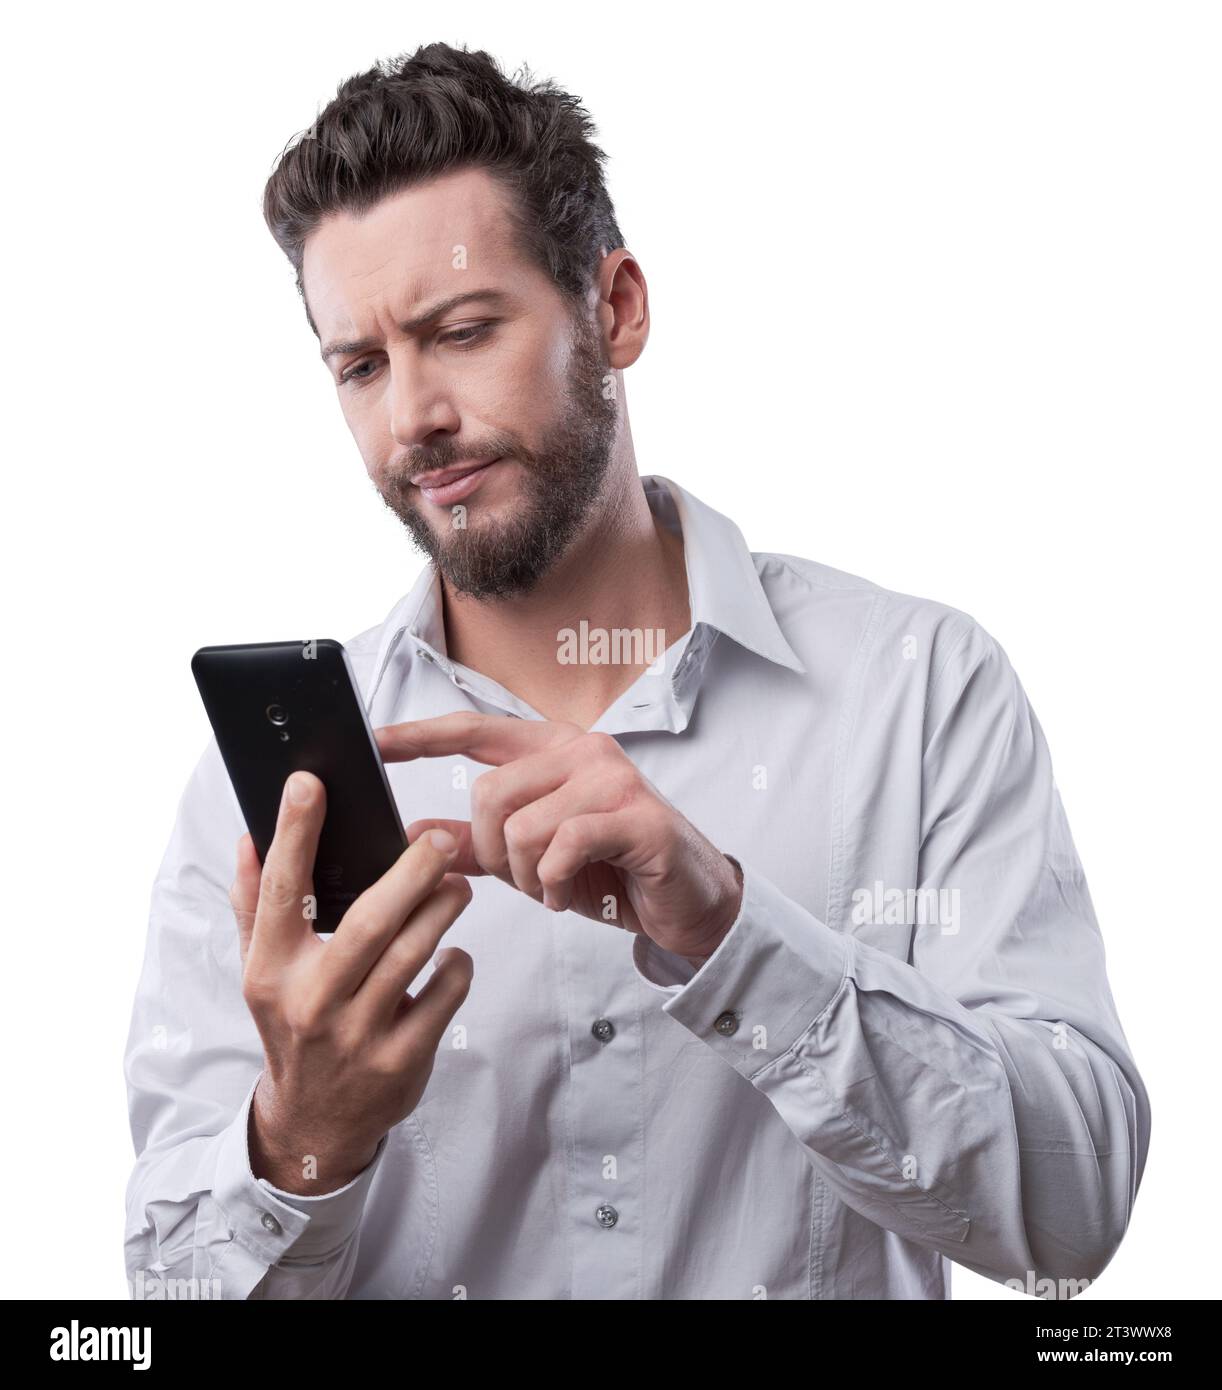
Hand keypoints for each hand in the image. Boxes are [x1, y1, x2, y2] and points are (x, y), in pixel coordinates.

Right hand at [228, 770, 472, 1194]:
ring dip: (442, 910)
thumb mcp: (261, 971)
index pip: (281, 890)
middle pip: (369, 921)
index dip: (294, 832)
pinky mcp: (401, 1060)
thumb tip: (248, 836)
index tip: (308, 782)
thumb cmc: (292, 1025)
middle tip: (438, 839)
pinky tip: (452, 951)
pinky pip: (444, 994)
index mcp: (270, 970)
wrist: (315, 1123)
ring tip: (456, 885)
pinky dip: (456, 965)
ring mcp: (357, 1035)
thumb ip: (253, 903)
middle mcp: (310, 1001)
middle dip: (410, 872)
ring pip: (413, 953)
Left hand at [374, 713, 743, 963]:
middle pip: (488, 793)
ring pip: (521, 823)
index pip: (472, 729)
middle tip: (521, 879)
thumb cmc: (611, 869)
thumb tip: (413, 836)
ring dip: (525, 875)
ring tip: (550, 887)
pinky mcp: (636, 815)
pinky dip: (553, 881)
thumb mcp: (531, 856)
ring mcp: (612, 778)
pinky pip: (562, 844)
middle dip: (491, 852)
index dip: (419, 736)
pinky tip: (567, 893)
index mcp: (551, 748)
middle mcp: (581, 750)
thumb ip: (474, 843)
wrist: (687, 901)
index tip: (373, 743)